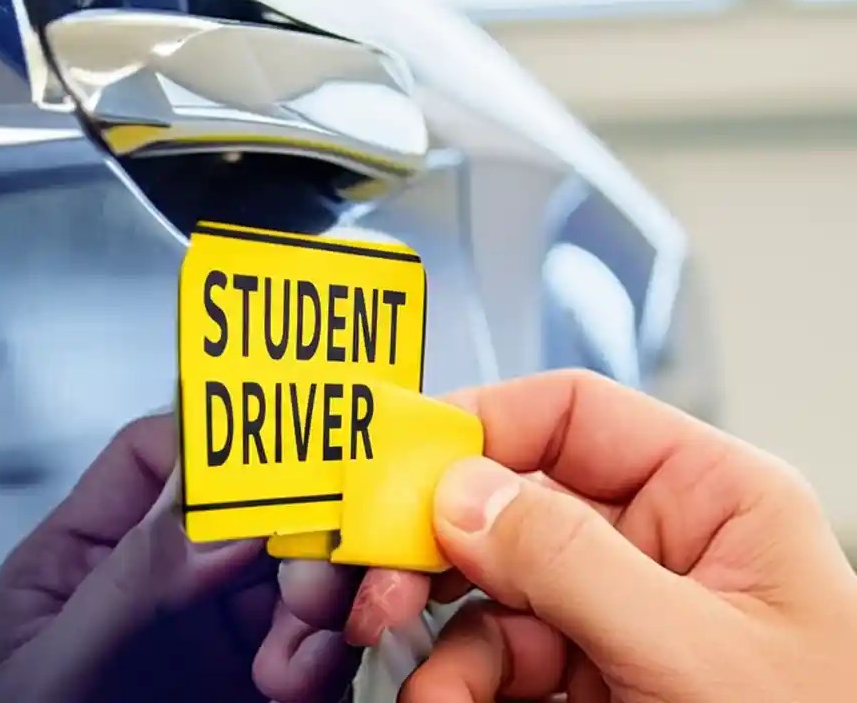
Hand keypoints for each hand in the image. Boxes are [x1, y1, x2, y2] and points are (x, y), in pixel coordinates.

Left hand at [0, 415, 362, 702]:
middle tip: (308, 570)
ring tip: (295, 655)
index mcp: (79, 562)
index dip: (217, 441)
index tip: (276, 452)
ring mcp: (218, 630)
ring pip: (298, 565)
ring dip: (316, 596)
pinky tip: (296, 685)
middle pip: (245, 504)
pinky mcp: (272, 678)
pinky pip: (324, 635)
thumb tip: (213, 507)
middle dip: (287, 529)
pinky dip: (328, 651)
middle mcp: (158, 583)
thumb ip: (134, 584)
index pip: (154, 457)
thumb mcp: (63, 678)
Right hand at [352, 370, 856, 701]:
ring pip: (491, 598)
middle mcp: (657, 548)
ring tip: (433, 693)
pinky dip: (460, 687)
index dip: (476, 426)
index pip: (571, 417)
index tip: (395, 465)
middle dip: (437, 551)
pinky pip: (500, 663)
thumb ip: (572, 563)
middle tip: (381, 586)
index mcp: (712, 499)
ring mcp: (618, 619)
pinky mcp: (590, 682)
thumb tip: (460, 493)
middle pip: (511, 508)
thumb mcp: (694, 651)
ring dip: (445, 645)